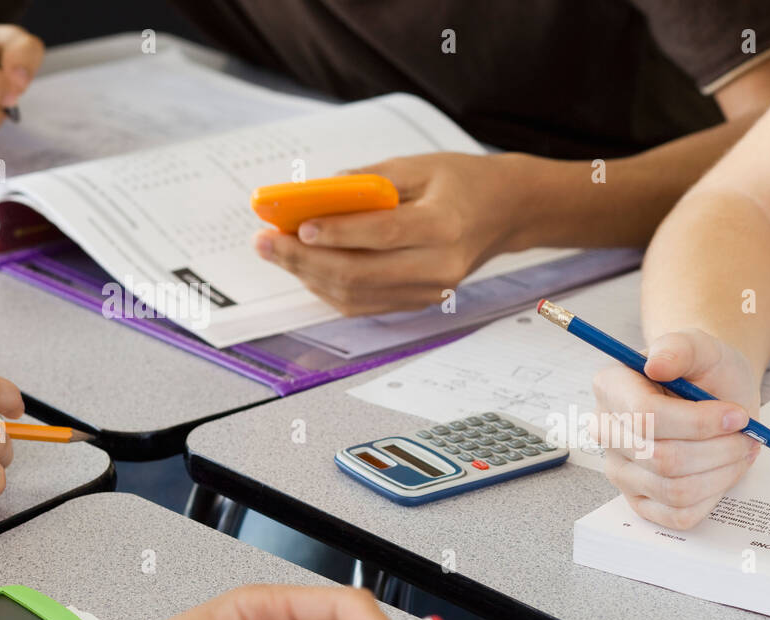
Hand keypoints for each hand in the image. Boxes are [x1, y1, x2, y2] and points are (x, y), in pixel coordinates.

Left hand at [254, 152, 525, 315]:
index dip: (336, 232)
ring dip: (308, 276)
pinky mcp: (420, 302)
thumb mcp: (418, 166)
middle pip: (360, 274)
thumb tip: (313, 195)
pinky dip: (328, 288)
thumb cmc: (461, 182)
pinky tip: (305, 267)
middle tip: (265, 241)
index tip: (295, 224)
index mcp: (444, 225)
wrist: (504, 213)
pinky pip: (365, 304)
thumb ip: (367, 182)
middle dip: (304, 259)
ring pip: (356, 295)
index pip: (382, 234)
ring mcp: (431, 290)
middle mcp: (439, 266)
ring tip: (275, 252)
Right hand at [592, 329, 760, 530]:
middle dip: (718, 450)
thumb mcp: (701, 346)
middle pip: (663, 459)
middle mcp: (607, 433)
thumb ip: (680, 347)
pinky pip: (679, 516)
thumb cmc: (703, 370)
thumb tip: (657, 363)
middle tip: (748, 435)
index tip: (738, 415)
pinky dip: (713, 496)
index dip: (699, 423)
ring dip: (721, 473)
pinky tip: (722, 471)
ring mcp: (620, 472)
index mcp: (611, 388)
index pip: (646, 417)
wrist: (712, 394)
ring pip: (675, 491)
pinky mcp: (640, 501)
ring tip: (740, 450)